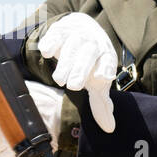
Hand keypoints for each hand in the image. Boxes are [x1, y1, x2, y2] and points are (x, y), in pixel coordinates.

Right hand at [38, 13, 116, 131]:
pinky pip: (56, 34)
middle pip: (89, 54)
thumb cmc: (92, 62)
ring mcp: (77, 35)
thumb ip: (100, 104)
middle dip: (82, 69)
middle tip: (73, 86)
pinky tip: (46, 52)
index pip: (108, 61)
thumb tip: (109, 128)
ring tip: (59, 80)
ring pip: (73, 45)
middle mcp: (93, 44)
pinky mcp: (60, 30)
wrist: (83, 29)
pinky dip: (51, 41)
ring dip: (65, 62)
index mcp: (105, 56)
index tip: (103, 78)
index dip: (106, 68)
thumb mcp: (98, 80)